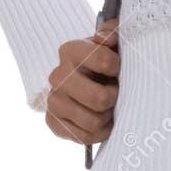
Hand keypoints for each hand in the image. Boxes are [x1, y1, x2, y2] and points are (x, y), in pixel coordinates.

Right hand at [43, 19, 120, 144]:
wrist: (86, 78)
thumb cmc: (104, 59)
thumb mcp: (111, 41)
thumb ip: (113, 32)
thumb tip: (107, 39)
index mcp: (71, 50)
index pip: (104, 60)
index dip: (118, 67)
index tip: (118, 68)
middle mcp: (57, 75)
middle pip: (98, 99)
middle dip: (114, 98)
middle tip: (116, 92)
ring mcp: (53, 99)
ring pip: (93, 121)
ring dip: (107, 116)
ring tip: (109, 107)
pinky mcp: (53, 121)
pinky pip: (83, 137)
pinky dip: (99, 132)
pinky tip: (101, 120)